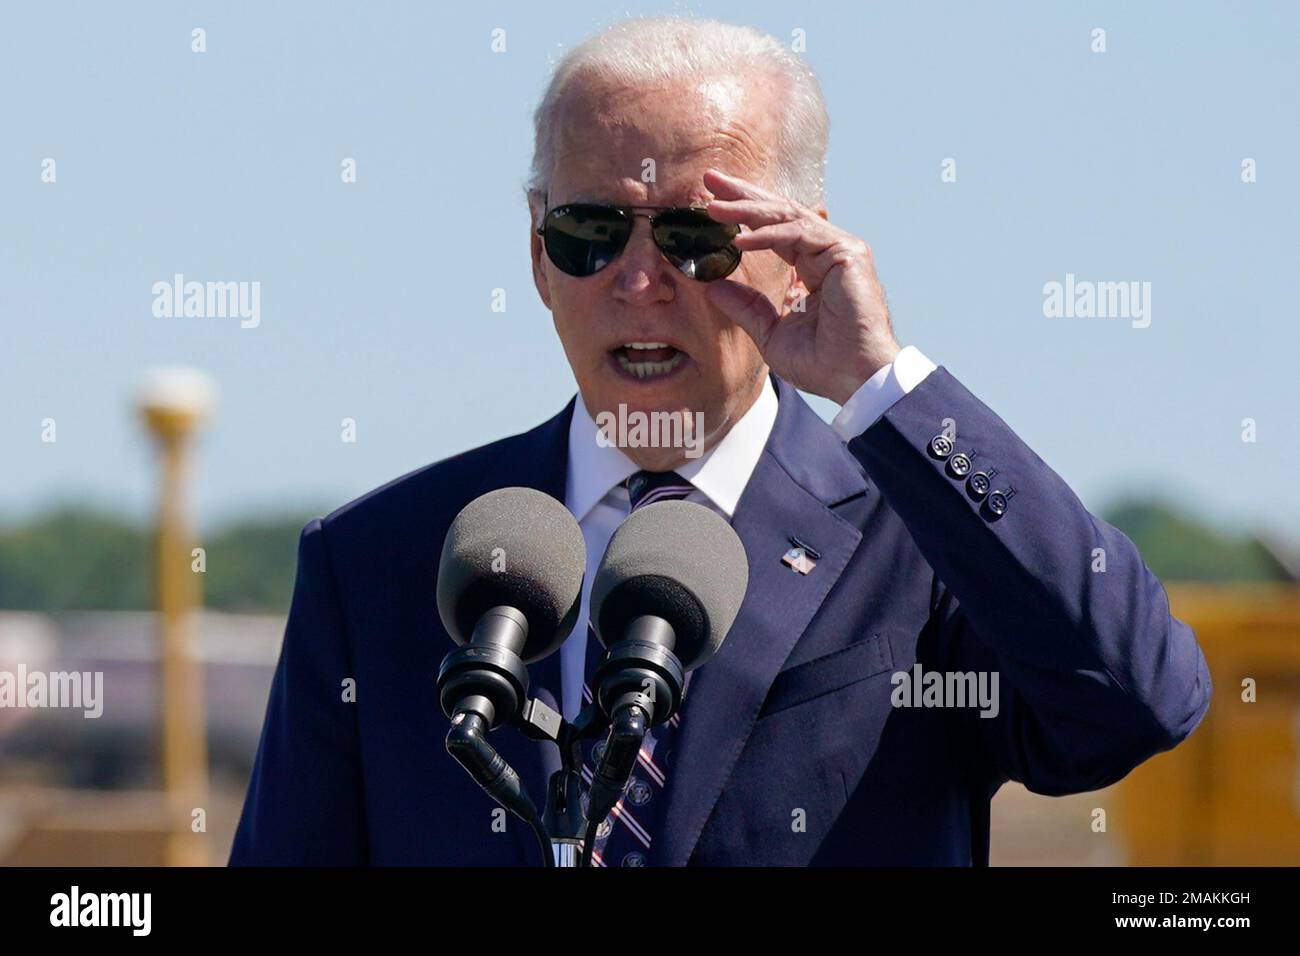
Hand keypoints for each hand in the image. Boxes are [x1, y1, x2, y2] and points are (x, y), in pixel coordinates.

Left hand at [702, 168, 901, 405]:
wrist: (855, 379)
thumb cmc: (823, 363)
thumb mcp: (771, 333)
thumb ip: (746, 307)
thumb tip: (713, 287)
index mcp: (812, 269)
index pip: (774, 230)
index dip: (743, 215)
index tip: (711, 205)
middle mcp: (826, 253)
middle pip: (780, 213)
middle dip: (742, 195)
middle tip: (709, 179)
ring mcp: (839, 250)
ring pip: (788, 217)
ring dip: (747, 210)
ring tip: (713, 207)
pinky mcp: (847, 253)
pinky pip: (800, 235)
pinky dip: (768, 236)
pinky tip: (740, 241)